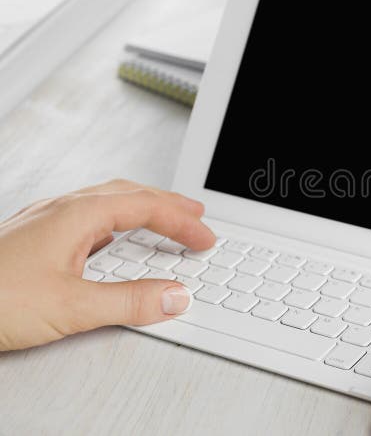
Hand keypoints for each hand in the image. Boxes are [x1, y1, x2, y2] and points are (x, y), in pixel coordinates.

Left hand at [0, 179, 215, 350]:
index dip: (183, 221)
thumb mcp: (71, 307)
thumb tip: (175, 295)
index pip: (147, 206)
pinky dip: (116, 222)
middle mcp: (62, 209)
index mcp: (78, 214)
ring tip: (163, 221)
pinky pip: (87, 217)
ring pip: (107, 201)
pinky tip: (110, 240)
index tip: (205, 238)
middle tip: (196, 217)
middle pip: (129, 193)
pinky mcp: (33, 238)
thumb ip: (130, 301)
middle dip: (168, 203)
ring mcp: (45, 221)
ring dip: (142, 208)